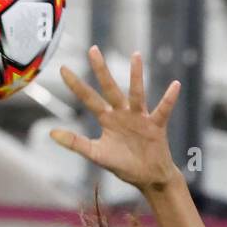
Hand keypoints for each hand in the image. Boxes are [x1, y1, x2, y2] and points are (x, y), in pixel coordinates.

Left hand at [52, 47, 181, 195]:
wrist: (147, 177)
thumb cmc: (123, 164)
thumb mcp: (96, 154)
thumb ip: (75, 143)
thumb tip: (51, 133)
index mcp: (107, 119)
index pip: (88, 98)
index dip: (76, 85)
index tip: (63, 68)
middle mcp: (122, 113)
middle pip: (110, 88)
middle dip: (101, 70)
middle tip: (92, 49)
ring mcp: (139, 117)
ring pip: (136, 93)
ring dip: (136, 76)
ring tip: (136, 55)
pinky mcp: (156, 125)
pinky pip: (162, 110)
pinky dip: (169, 99)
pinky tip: (175, 85)